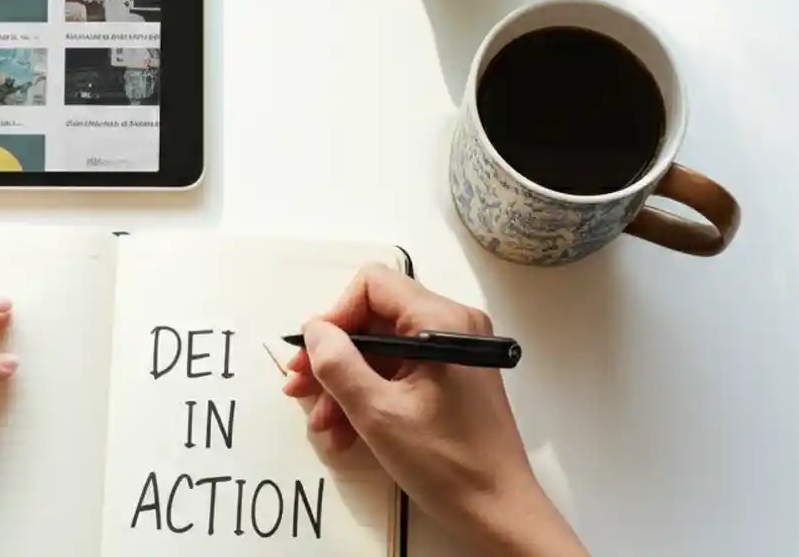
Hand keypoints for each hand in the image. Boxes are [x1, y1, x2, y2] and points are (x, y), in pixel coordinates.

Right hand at [283, 264, 586, 556]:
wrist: (498, 512)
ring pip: (380, 350)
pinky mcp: (450, 377)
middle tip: (300, 389)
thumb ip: (338, 364)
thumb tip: (314, 330)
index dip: (335, 316)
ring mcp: (452, 352)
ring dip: (345, 384)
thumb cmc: (445, 462)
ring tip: (323, 425)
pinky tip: (346, 432)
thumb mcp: (378, 413)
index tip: (313, 356)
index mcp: (441, 321)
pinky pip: (398, 371)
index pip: (373, 285)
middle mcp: (451, 325)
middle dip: (333, 356)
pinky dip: (369, 395)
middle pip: (373, 318)